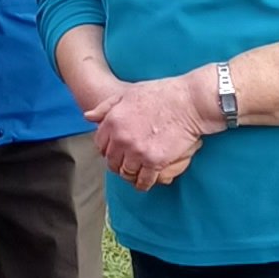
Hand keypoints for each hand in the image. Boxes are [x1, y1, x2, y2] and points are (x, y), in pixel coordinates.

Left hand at [90, 73, 209, 190]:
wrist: (190, 102)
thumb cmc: (162, 94)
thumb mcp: (129, 93)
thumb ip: (106, 107)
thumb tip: (88, 117)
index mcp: (113, 121)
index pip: (100, 144)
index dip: (107, 148)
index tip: (114, 151)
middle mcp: (121, 138)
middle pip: (111, 161)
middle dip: (117, 163)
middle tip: (125, 164)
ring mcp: (137, 151)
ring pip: (126, 172)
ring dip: (129, 175)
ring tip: (135, 173)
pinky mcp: (154, 161)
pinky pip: (144, 180)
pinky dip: (143, 184)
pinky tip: (145, 183)